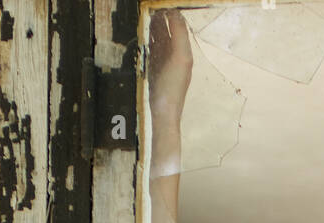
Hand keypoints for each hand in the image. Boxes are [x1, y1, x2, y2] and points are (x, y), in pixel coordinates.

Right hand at [148, 8, 192, 122]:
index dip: (169, 11)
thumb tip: (175, 13)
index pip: (178, 23)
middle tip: (147, 7)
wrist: (162, 112)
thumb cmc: (172, 87)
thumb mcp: (181, 57)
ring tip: (143, 14)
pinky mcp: (153, 69)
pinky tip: (139, 30)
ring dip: (151, 24)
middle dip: (159, 16)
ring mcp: (162, 61)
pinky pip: (150, 47)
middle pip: (167, 28)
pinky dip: (146, 37)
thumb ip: (180, 34)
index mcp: (183, 50)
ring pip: (158, 37)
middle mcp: (175, 55)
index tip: (157, 5)